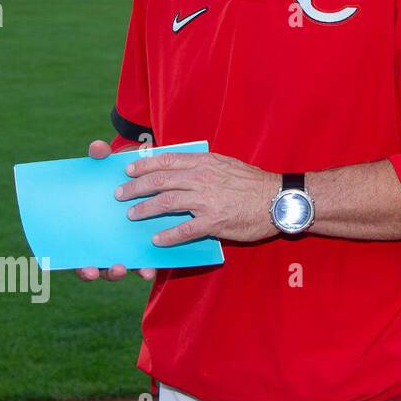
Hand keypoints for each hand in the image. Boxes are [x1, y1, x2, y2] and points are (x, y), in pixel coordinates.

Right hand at [76, 140, 155, 281]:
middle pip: (99, 266)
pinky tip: (149, 270)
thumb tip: (98, 147)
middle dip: (105, 271)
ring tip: (127, 269)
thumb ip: (100, 158)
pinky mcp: (142, 246)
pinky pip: (142, 262)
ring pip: (120, 267)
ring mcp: (123, 246)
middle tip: (109, 269)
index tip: (87, 267)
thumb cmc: (116, 175)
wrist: (141, 177)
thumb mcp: (108, 167)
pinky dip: (144, 267)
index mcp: (89, 229)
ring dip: (123, 271)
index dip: (81, 266)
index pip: (79, 254)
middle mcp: (105, 242)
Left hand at [115, 148, 279, 246]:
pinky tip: (156, 240)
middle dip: (135, 188)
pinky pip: (184, 230)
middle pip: (160, 181)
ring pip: (166, 203)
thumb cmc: (254, 184)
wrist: (279, 200)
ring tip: (131, 215)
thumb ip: (204, 167)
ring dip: (145, 209)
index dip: (143, 164)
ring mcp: (207, 200)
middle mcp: (203, 179)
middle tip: (120, 194)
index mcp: (206, 163)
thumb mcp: (228, 165)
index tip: (128, 169)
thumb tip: (182, 170)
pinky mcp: (214, 222)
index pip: (166, 160)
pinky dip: (167, 236)